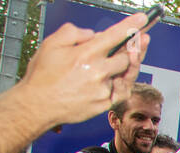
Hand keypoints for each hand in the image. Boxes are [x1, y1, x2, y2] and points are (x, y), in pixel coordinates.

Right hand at [19, 15, 150, 127]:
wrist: (38, 105)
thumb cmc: (43, 76)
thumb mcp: (51, 44)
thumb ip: (73, 32)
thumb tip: (92, 34)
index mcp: (85, 53)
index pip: (114, 35)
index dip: (130, 26)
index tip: (142, 19)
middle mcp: (97, 71)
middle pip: (126, 57)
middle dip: (131, 49)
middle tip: (136, 42)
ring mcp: (103, 89)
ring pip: (126, 75)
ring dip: (127, 66)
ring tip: (123, 60)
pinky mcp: (105, 104)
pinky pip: (121, 92)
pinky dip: (120, 84)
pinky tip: (116, 79)